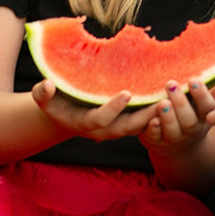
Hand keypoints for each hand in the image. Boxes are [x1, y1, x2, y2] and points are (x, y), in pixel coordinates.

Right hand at [32, 80, 159, 141]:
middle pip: (127, 128)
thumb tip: (47, 85)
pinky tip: (171, 97)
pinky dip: (157, 111)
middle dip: (145, 117)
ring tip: (173, 99)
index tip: (126, 93)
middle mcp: (104, 130)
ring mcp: (117, 128)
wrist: (65, 116)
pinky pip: (144, 121)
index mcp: (85, 124)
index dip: (113, 108)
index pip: (100, 120)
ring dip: (156, 115)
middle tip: (162, 103)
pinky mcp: (126, 122)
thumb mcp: (43, 99)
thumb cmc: (54, 103)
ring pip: (140, 126)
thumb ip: (42, 93)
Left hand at [140, 79, 214, 152]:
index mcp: (206, 114)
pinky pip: (155, 138)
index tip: (194, 82)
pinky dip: (154, 130)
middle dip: (180, 103)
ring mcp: (175, 138)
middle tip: (171, 84)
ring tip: (162, 102)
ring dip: (168, 117)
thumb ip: (210, 85)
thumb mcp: (203, 100)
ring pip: (173, 131)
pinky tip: (152, 120)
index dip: (203, 96)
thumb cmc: (192, 110)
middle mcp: (191, 128)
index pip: (210, 107)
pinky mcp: (157, 142)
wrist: (179, 142)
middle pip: (189, 120)